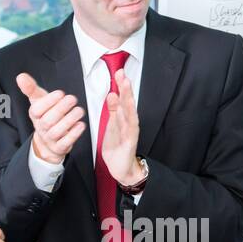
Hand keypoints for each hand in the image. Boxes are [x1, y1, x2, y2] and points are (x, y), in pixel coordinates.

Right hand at [17, 72, 85, 164]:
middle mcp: (41, 127)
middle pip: (48, 120)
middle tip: (73, 99)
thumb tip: (20, 76)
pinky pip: (65, 143)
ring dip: (69, 120)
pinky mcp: (60, 147)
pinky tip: (81, 124)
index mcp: (35, 115)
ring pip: (57, 131)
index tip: (60, 93)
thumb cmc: (45, 115)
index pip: (37, 110)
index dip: (49, 101)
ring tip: (79, 110)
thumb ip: (31, 88)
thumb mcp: (38, 100)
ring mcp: (50, 138)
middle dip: (61, 109)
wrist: (48, 140)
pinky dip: (74, 134)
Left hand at [99, 68, 142, 186]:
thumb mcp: (112, 126)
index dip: (121, 86)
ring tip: (125, 85)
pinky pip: (130, 127)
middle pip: (128, 102)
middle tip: (123, 74)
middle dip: (125, 87)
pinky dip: (128, 117)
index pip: (122, 99)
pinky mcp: (130, 141)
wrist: (121, 168)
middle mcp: (129, 122)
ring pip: (130, 111)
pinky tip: (125, 108)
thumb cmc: (117, 148)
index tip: (119, 73)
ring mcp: (131, 131)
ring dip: (128, 98)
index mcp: (123, 118)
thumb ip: (113, 111)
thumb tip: (112, 94)